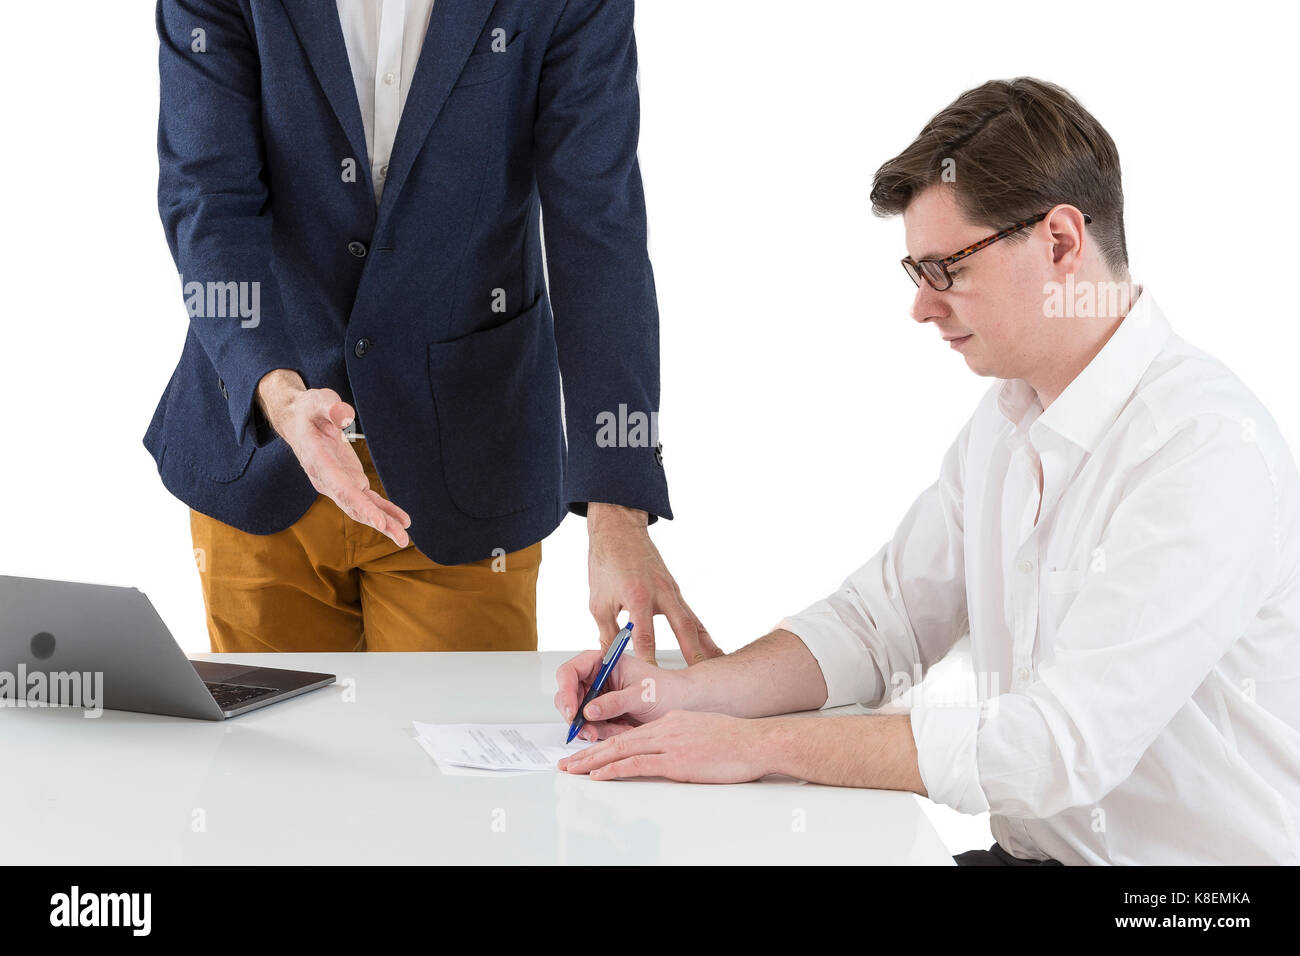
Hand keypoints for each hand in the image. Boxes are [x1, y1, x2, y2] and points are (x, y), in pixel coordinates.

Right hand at [256, 369, 411, 547]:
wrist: (298, 420)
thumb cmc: (309, 409)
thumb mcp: (317, 400)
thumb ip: (330, 407)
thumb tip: (345, 415)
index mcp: (317, 460)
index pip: (339, 486)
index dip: (358, 504)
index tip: (375, 520)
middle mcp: (326, 478)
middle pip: (352, 504)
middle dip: (376, 521)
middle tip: (399, 537)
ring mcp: (338, 483)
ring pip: (360, 508)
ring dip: (383, 523)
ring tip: (404, 538)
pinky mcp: (349, 481)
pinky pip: (367, 500)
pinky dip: (384, 511)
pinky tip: (401, 521)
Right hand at [554, 649, 688, 739]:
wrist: (682, 703)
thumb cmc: (667, 690)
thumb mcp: (641, 695)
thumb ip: (614, 702)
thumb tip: (589, 711)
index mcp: (603, 662)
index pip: (570, 672)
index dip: (566, 692)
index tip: (573, 712)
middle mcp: (597, 678)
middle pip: (568, 696)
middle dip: (578, 717)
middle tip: (591, 732)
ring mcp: (598, 696)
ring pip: (578, 716)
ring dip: (595, 728)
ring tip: (620, 730)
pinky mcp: (603, 713)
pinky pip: (591, 726)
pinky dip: (603, 733)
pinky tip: (622, 730)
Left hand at [558, 710, 776, 782]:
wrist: (757, 742)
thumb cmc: (736, 742)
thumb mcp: (701, 733)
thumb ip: (680, 740)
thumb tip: (667, 754)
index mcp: (670, 722)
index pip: (629, 732)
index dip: (603, 744)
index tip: (586, 754)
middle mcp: (665, 729)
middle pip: (617, 739)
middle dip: (588, 753)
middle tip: (567, 763)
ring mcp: (670, 744)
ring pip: (621, 749)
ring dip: (592, 762)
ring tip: (573, 770)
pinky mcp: (677, 761)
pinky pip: (638, 763)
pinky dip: (614, 768)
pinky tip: (599, 775)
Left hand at [587, 502, 721, 663]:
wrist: (619, 530)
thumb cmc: (606, 562)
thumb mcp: (598, 602)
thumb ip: (608, 633)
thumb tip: (612, 659)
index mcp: (637, 595)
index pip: (645, 636)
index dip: (649, 660)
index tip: (653, 682)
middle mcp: (660, 592)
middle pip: (682, 628)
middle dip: (693, 655)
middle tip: (702, 679)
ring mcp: (672, 590)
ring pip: (693, 622)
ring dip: (706, 645)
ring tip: (718, 667)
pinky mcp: (675, 589)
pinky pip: (691, 615)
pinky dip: (702, 633)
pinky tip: (710, 647)